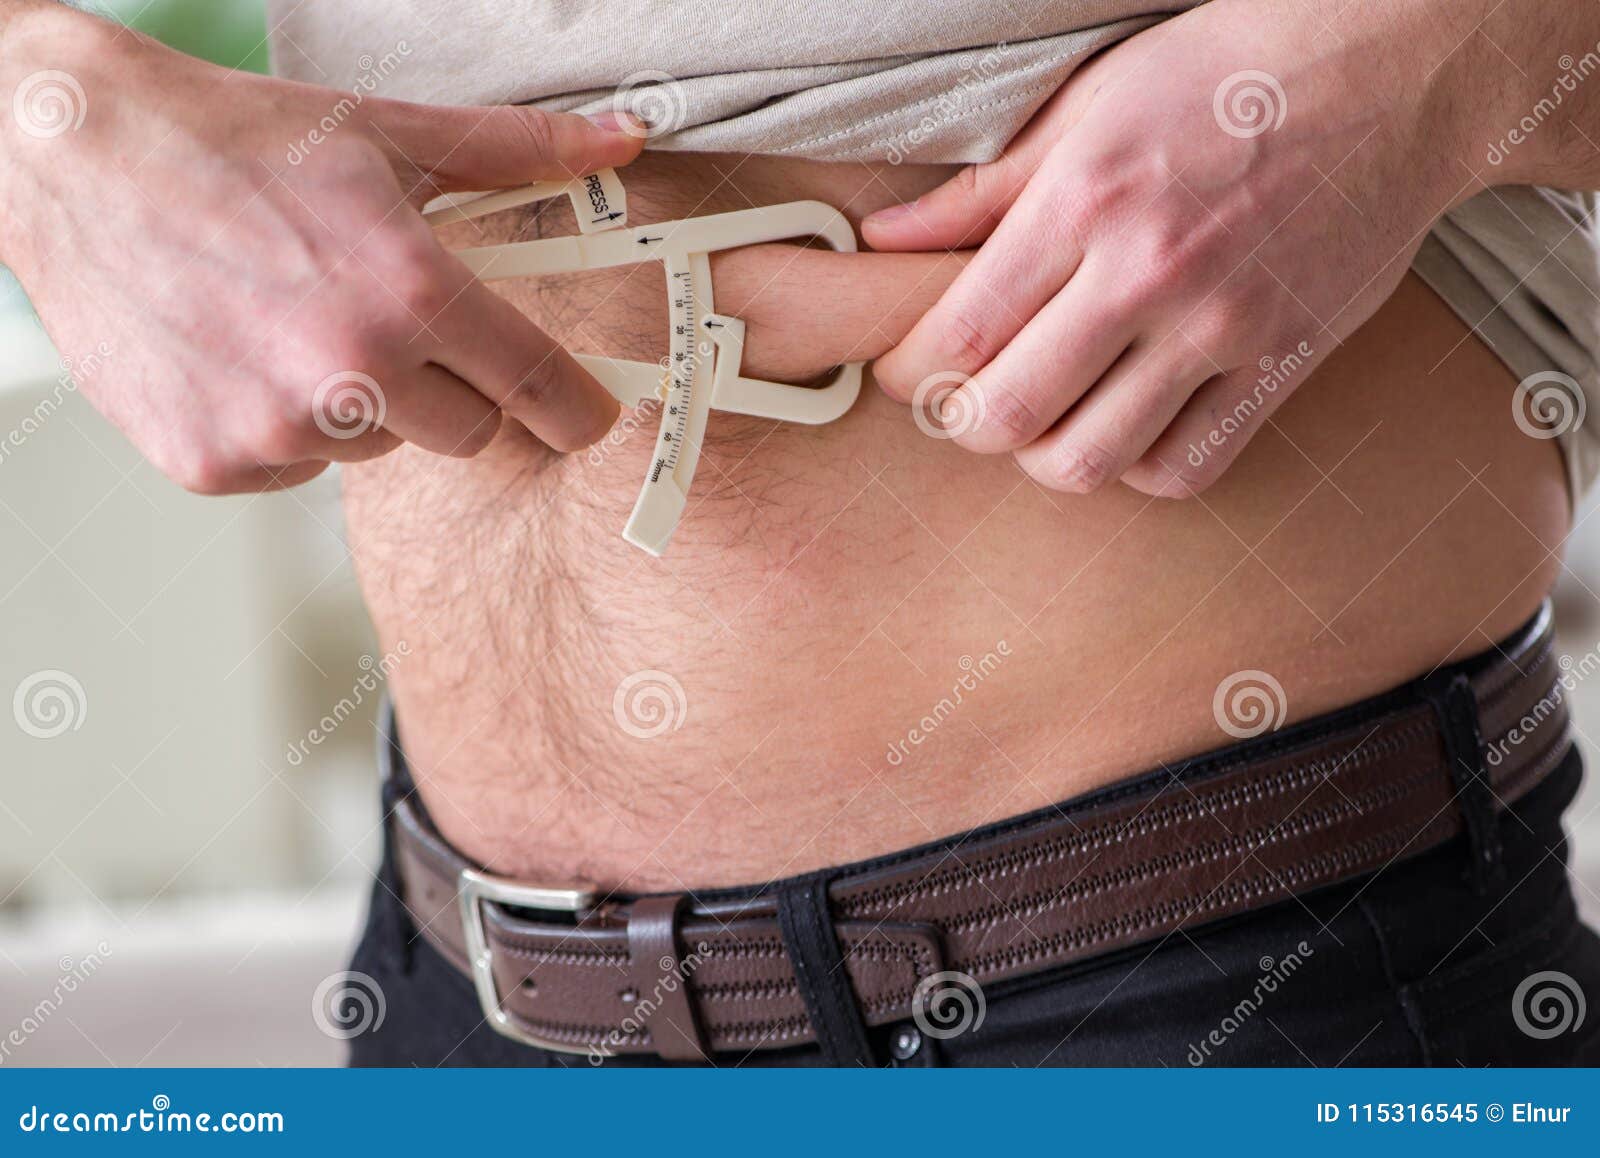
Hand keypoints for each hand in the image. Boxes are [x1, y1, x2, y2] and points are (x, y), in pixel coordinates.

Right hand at [0, 2, 641, 493]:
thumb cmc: (237, 141)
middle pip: (471, 434)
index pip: (541, 390)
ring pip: (381, 449)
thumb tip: (626, 140)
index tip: (584, 415)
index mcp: (411, 292)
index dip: (578, 410)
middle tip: (398, 325)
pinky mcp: (216, 462)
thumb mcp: (391, 134)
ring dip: (364, 404)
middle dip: (456, 390)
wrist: (72, 158)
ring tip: (300, 323)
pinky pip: (298, 466)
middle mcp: (351, 372)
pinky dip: (286, 425)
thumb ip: (519, 153)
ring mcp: (278, 427)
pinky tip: (243, 354)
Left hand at [865, 0, 1486, 497]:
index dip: (911, 375)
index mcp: (1083, 202)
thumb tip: (882, 240)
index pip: (958, 337)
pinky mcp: (1280, 362)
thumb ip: (978, 190)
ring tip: (1046, 416)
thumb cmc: (1225, 75)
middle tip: (965, 400)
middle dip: (962, 424)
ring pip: (1089, 461)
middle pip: (1007, 416)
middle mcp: (1146, 273)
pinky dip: (1137, 466)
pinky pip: (1186, 466)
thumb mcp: (1085, 106)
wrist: (1393, 72)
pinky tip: (1126, 425)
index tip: (909, 371)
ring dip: (1044, 456)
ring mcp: (1220, 327)